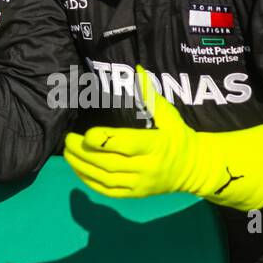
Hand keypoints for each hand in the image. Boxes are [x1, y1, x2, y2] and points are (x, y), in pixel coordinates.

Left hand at [64, 66, 262, 210]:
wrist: (195, 169)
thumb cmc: (179, 138)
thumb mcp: (170, 115)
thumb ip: (150, 94)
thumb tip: (136, 67)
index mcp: (155, 146)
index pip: (126, 144)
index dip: (104, 140)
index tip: (86, 133)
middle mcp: (147, 167)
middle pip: (110, 162)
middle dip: (85, 152)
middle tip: (68, 139)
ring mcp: (140, 184)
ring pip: (106, 178)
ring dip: (82, 167)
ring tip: (67, 153)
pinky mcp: (135, 194)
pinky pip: (109, 191)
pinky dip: (90, 181)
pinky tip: (77, 169)